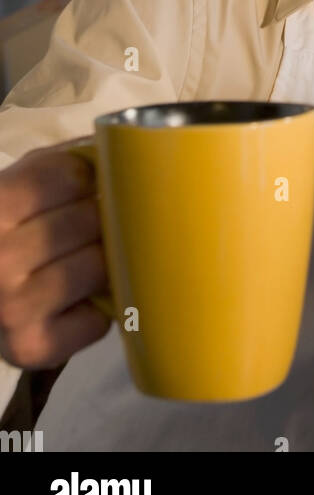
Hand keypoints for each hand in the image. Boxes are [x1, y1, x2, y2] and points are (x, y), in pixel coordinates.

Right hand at [0, 144, 111, 370]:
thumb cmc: (7, 233)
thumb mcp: (18, 186)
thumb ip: (62, 162)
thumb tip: (122, 146)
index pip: (71, 177)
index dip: (91, 181)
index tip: (89, 190)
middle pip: (90, 221)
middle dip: (101, 221)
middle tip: (91, 229)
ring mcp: (14, 307)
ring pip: (100, 267)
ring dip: (103, 264)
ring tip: (83, 262)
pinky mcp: (32, 348)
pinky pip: (97, 321)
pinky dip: (96, 312)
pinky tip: (74, 304)